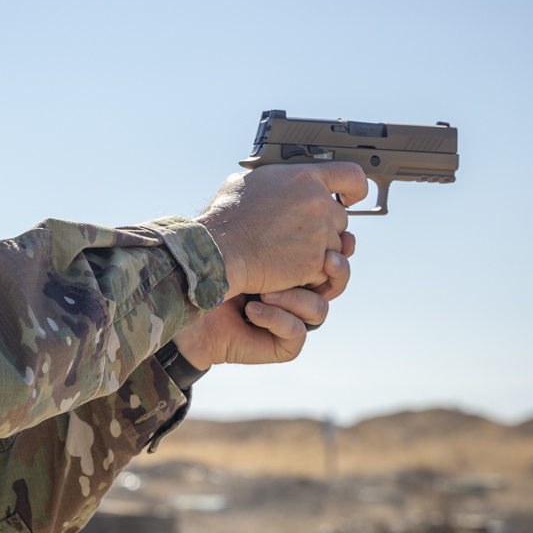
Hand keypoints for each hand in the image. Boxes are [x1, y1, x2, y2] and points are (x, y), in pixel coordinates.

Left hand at [172, 232, 354, 366]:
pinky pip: (297, 332)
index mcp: (296, 264)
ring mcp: (294, 318)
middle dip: (334, 272)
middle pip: (336, 284)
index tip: (342, 238)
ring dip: (294, 298)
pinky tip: (253, 309)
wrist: (190, 302)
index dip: (342, 249)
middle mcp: (299, 292)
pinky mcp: (284, 343)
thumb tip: (308, 188)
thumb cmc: (217, 267)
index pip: (334, 256)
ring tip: (265, 290)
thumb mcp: (252, 234)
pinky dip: (276, 318)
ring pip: (320, 310)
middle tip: (324, 262)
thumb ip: (281, 215)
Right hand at [196, 163, 366, 297]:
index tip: (353, 197)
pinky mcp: (314, 263)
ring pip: (334, 246)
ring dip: (316, 252)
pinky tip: (285, 267)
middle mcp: (317, 204)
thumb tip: (279, 183)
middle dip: (322, 227)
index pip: (350, 175)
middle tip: (294, 234)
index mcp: (304, 178)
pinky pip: (324, 270)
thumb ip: (276, 180)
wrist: (220, 250)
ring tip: (285, 252)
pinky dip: (309, 273)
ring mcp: (319, 235)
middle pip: (340, 218)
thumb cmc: (225, 217)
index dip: (356, 188)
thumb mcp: (247, 182)